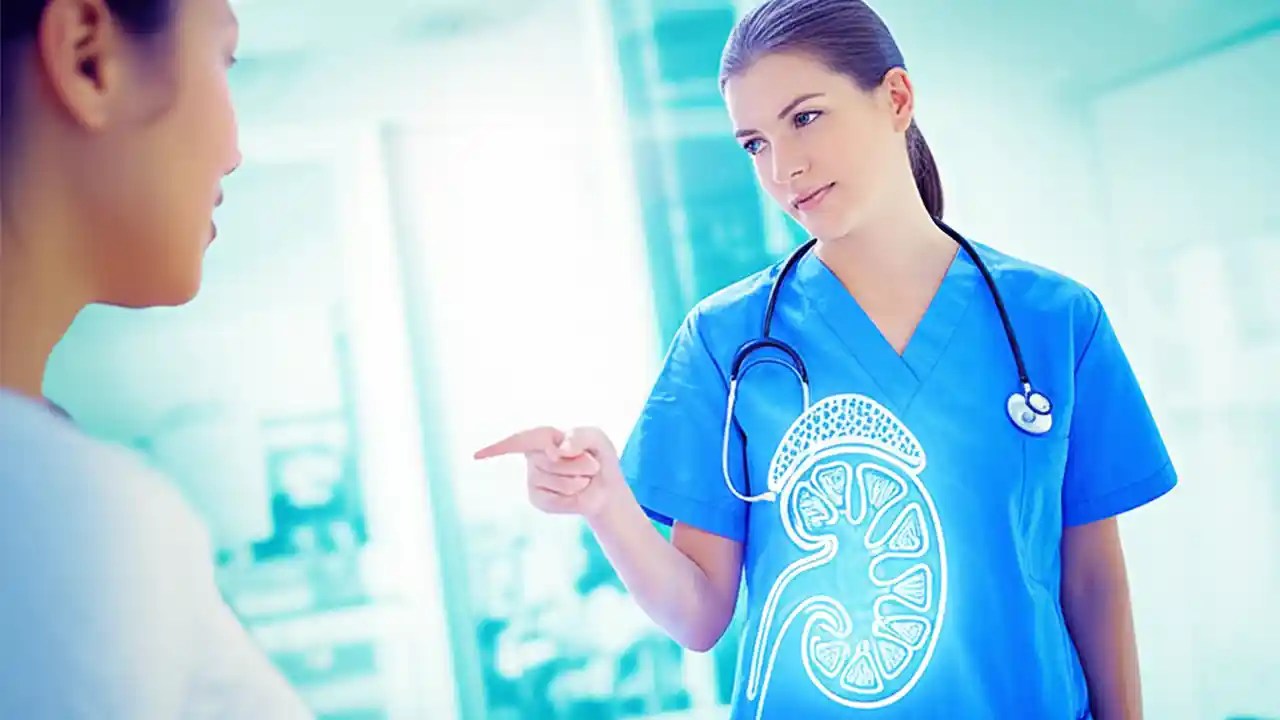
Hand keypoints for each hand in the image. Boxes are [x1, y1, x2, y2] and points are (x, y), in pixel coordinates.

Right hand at [474, 426, 626, 520]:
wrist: (605, 488)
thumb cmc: (598, 457)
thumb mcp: (596, 438)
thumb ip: (580, 436)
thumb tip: (558, 451)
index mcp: (542, 437)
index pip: (517, 441)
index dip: (497, 448)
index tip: (477, 456)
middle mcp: (532, 457)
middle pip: (551, 460)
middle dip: (578, 464)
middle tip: (593, 465)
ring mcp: (532, 479)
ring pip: (555, 479)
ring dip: (578, 480)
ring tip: (584, 479)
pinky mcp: (537, 499)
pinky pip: (554, 498)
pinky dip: (571, 497)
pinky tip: (575, 493)